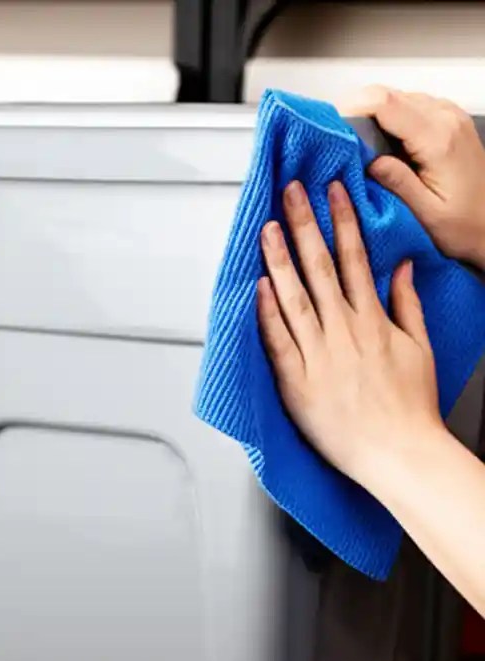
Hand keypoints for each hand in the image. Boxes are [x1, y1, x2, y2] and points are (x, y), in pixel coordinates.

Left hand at [257, 180, 446, 490]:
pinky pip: (277, 341)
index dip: (340, 221)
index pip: (353, 258)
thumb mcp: (419, 347)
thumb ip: (407, 304)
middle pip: (319, 267)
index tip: (332, 192)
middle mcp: (343, 332)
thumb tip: (399, 269)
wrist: (400, 454)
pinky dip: (266, 313)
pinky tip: (257, 288)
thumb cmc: (409, 408)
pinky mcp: (296, 381)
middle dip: (303, 224)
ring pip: (293, 297)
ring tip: (266, 229)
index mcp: (372, 321)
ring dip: (278, 259)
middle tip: (291, 192)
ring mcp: (318, 355)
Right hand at [343, 86, 484, 268]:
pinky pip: (410, 105)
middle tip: (339, 142)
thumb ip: (396, 181)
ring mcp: (450, 116)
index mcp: (439, 140)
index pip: (385, 102)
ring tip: (356, 145)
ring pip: (396, 96)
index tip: (330, 130)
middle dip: (356, 112)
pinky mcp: (449, 120)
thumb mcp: (426, 214)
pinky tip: (381, 142)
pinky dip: (388, 117)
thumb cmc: (464, 227)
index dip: (350, 109)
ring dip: (371, 115)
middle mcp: (446, 119)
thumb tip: (364, 159)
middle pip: (387, 94)